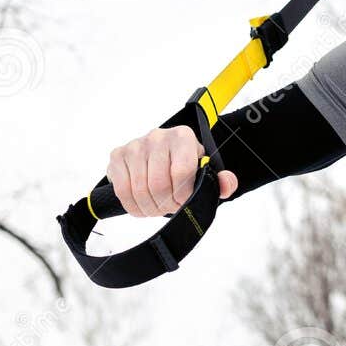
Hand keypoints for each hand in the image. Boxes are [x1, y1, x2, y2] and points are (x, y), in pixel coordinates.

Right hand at [107, 125, 237, 217]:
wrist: (163, 156)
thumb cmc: (186, 166)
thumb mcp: (206, 172)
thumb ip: (221, 180)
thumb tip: (227, 184)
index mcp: (183, 137)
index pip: (181, 173)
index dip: (183, 195)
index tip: (185, 202)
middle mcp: (157, 137)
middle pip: (159, 185)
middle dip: (167, 204)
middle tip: (171, 207)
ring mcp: (135, 145)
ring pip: (140, 191)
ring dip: (151, 208)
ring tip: (159, 206)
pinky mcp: (117, 156)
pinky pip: (122, 191)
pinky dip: (134, 207)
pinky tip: (144, 206)